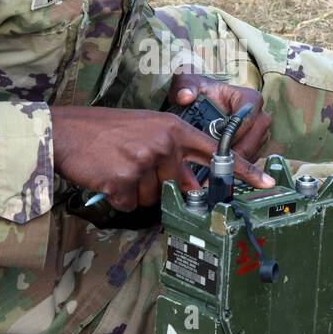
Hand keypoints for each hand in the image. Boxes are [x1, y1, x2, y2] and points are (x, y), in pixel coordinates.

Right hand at [50, 106, 274, 211]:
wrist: (65, 131)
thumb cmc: (104, 130)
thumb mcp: (146, 129)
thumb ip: (173, 151)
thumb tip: (189, 185)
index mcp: (174, 129)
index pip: (216, 151)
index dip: (243, 169)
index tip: (267, 183)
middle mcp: (165, 145)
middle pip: (178, 186)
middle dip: (157, 184)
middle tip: (132, 166)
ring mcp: (145, 163)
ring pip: (152, 198)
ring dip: (134, 191)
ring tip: (115, 167)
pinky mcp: (125, 181)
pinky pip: (129, 205)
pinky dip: (116, 197)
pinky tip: (105, 177)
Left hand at [167, 74, 272, 161]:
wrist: (203, 100)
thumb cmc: (199, 91)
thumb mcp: (189, 83)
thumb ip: (185, 87)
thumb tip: (185, 96)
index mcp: (248, 98)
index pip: (248, 119)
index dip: (234, 134)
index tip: (218, 145)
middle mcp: (259, 114)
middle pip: (255, 139)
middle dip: (236, 154)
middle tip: (217, 164)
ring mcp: (260, 130)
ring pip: (254, 151)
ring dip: (237, 162)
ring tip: (216, 168)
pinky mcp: (256, 144)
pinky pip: (251, 158)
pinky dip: (237, 166)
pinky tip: (221, 169)